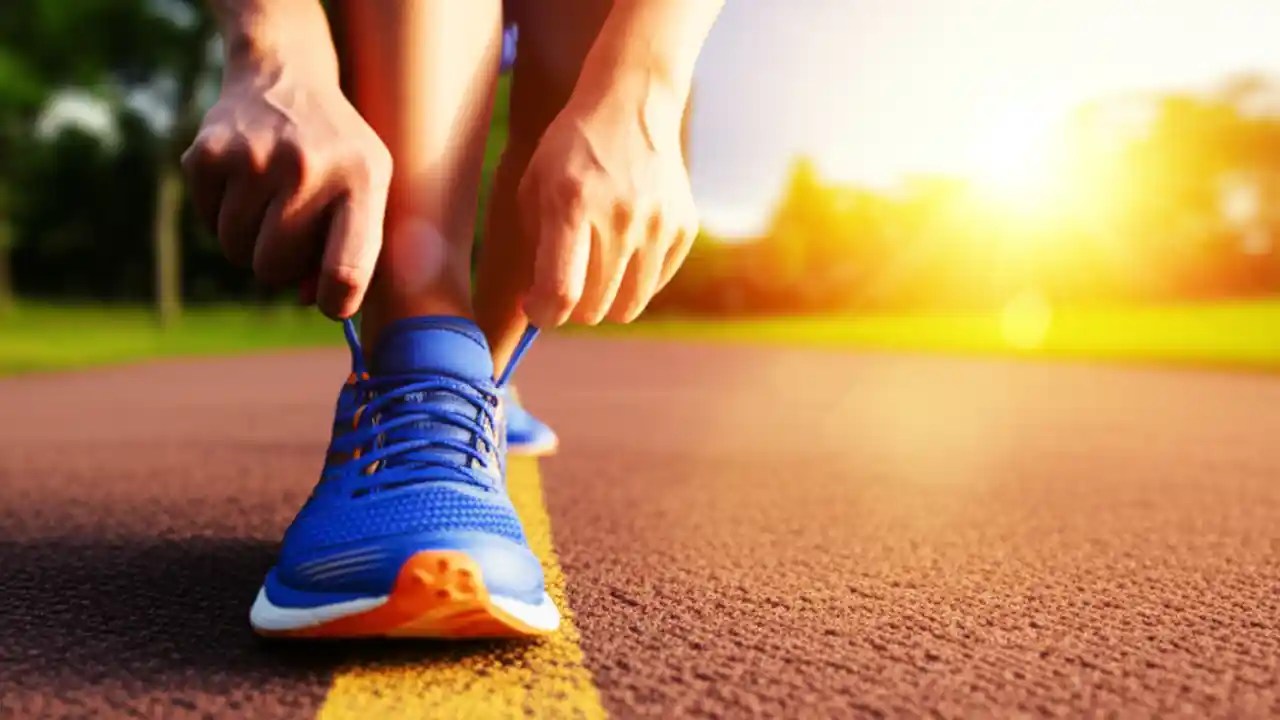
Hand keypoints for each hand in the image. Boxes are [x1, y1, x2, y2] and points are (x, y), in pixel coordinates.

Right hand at [182, 65, 391, 318]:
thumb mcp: (367, 186)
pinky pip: (209, 224)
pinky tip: (245, 182)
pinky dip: (223, 217)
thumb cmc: (335, 152)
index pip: (345, 269)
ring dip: (251, 240)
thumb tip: (311, 300)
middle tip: (291, 230)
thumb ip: (353, 248)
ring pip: (237, 251)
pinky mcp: (207, 154)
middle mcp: (306, 167)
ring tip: (270, 202)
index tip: (328, 302)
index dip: (335, 302)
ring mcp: (252, 158)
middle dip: (281, 263)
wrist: (284, 78)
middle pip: (274, 267)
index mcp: (361, 180)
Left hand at [517, 90, 697, 325]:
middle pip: (594, 308)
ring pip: (627, 307)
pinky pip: (654, 285)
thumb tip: (540, 306)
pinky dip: (634, 282)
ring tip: (593, 273)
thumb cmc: (571, 150)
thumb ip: (534, 248)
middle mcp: (620, 217)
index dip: (544, 314)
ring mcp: (658, 224)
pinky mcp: (684, 228)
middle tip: (565, 283)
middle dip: (572, 308)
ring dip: (605, 302)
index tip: (537, 308)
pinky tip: (622, 252)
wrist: (632, 105)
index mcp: (572, 205)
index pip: (561, 291)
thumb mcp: (534, 187)